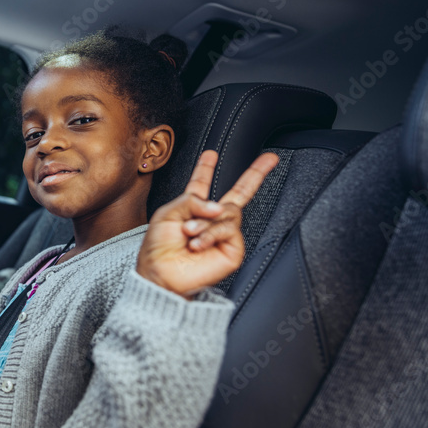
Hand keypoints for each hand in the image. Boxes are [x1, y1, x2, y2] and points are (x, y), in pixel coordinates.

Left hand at [136, 150, 278, 297]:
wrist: (161, 274)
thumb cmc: (158, 248)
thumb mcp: (167, 214)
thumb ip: (191, 200)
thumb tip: (218, 206)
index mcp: (192, 209)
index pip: (202, 184)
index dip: (206, 168)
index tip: (211, 154)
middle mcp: (211, 219)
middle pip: (239, 193)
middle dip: (255, 174)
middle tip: (270, 159)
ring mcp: (223, 234)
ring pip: (228, 212)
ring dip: (205, 222)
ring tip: (189, 234)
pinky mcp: (232, 248)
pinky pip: (228, 229)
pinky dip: (211, 234)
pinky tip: (198, 244)